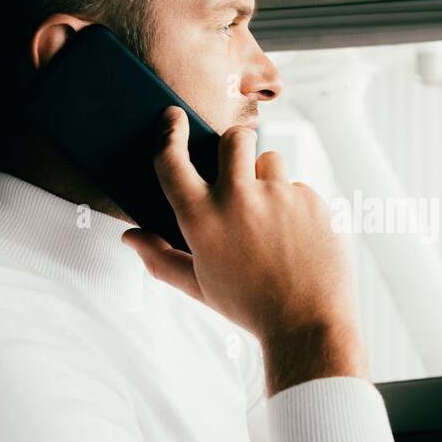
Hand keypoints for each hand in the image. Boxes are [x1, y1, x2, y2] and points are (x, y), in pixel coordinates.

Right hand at [121, 106, 367, 394]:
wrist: (308, 322)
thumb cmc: (249, 306)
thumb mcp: (198, 285)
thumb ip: (160, 258)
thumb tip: (131, 237)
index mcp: (201, 218)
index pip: (171, 160)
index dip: (169, 133)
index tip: (173, 119)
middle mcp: (238, 198)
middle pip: (233, 139)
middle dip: (232, 145)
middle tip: (235, 166)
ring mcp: (278, 195)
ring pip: (270, 161)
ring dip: (267, 179)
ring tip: (271, 219)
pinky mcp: (311, 200)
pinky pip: (298, 187)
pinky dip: (295, 205)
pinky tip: (296, 238)